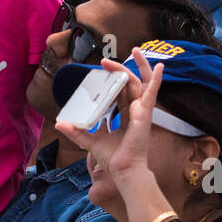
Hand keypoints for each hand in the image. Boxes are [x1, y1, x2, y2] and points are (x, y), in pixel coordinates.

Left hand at [54, 48, 162, 186]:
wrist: (122, 171)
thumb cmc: (113, 160)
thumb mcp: (91, 141)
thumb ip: (78, 131)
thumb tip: (60, 124)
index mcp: (126, 118)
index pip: (120, 94)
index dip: (113, 82)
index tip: (102, 73)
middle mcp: (136, 112)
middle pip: (131, 85)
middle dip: (121, 70)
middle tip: (107, 60)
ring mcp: (142, 112)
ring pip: (141, 84)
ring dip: (138, 66)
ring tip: (134, 51)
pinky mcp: (145, 113)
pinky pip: (153, 93)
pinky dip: (157, 79)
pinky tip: (160, 66)